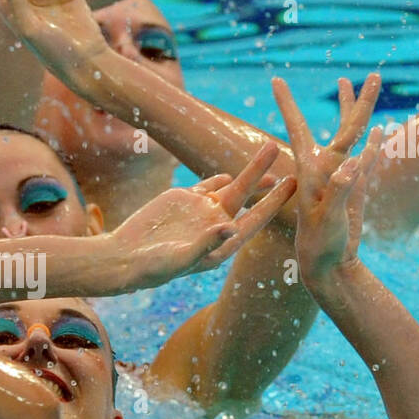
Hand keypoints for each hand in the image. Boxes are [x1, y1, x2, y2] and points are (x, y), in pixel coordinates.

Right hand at [113, 142, 295, 285]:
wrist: (124, 257)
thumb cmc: (152, 267)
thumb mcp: (180, 258)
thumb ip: (206, 243)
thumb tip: (231, 227)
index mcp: (221, 245)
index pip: (254, 221)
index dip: (274, 204)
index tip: (293, 187)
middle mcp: (215, 226)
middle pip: (249, 199)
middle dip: (269, 181)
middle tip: (293, 165)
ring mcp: (200, 211)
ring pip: (232, 186)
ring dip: (251, 171)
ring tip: (269, 150)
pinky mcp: (183, 199)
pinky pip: (209, 184)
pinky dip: (222, 175)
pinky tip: (237, 167)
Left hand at [274, 73, 382, 282]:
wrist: (328, 265)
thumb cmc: (320, 245)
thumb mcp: (327, 219)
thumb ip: (340, 192)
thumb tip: (354, 165)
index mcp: (310, 170)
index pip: (297, 129)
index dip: (287, 104)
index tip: (276, 80)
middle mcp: (325, 167)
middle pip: (344, 125)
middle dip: (356, 100)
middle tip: (373, 72)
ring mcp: (341, 176)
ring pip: (354, 136)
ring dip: (362, 111)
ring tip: (370, 82)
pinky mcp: (355, 188)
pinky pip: (366, 158)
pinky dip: (373, 143)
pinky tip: (379, 129)